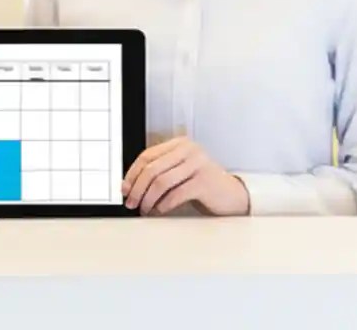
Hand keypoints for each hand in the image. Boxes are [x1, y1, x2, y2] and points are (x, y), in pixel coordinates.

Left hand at [121, 137, 249, 215]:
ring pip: (161, 181)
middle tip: (131, 203)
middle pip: (152, 168)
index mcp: (180, 144)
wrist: (231, 196)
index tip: (124, 189)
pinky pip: (175, 194)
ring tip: (144, 210)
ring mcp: (198, 164)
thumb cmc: (202, 185)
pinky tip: (159, 211)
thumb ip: (159, 173)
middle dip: (137, 189)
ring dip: (148, 199)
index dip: (132, 174)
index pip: (147, 155)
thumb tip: (129, 187)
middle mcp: (189, 150)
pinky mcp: (204, 181)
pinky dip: (163, 205)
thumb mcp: (179, 173)